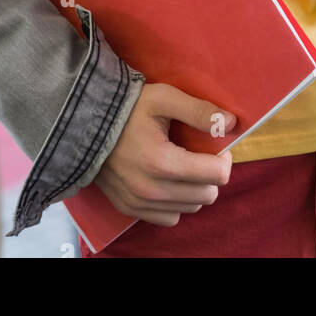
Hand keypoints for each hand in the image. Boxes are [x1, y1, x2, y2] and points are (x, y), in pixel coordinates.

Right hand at [93, 83, 236, 225]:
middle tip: (200, 154)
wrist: (85, 122)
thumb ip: (199, 111)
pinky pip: (169, 218)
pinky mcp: (129, 209)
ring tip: (183, 165)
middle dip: (211, 174)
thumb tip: (230, 124)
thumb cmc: (129, 107)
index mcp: (163, 162)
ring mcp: (139, 204)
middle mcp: (152, 190)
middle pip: (207, 195)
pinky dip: (175, 202)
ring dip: (194, 189)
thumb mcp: (164, 98)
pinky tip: (168, 180)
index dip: (223, 158)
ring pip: (190, 208)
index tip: (215, 146)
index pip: (217, 175)